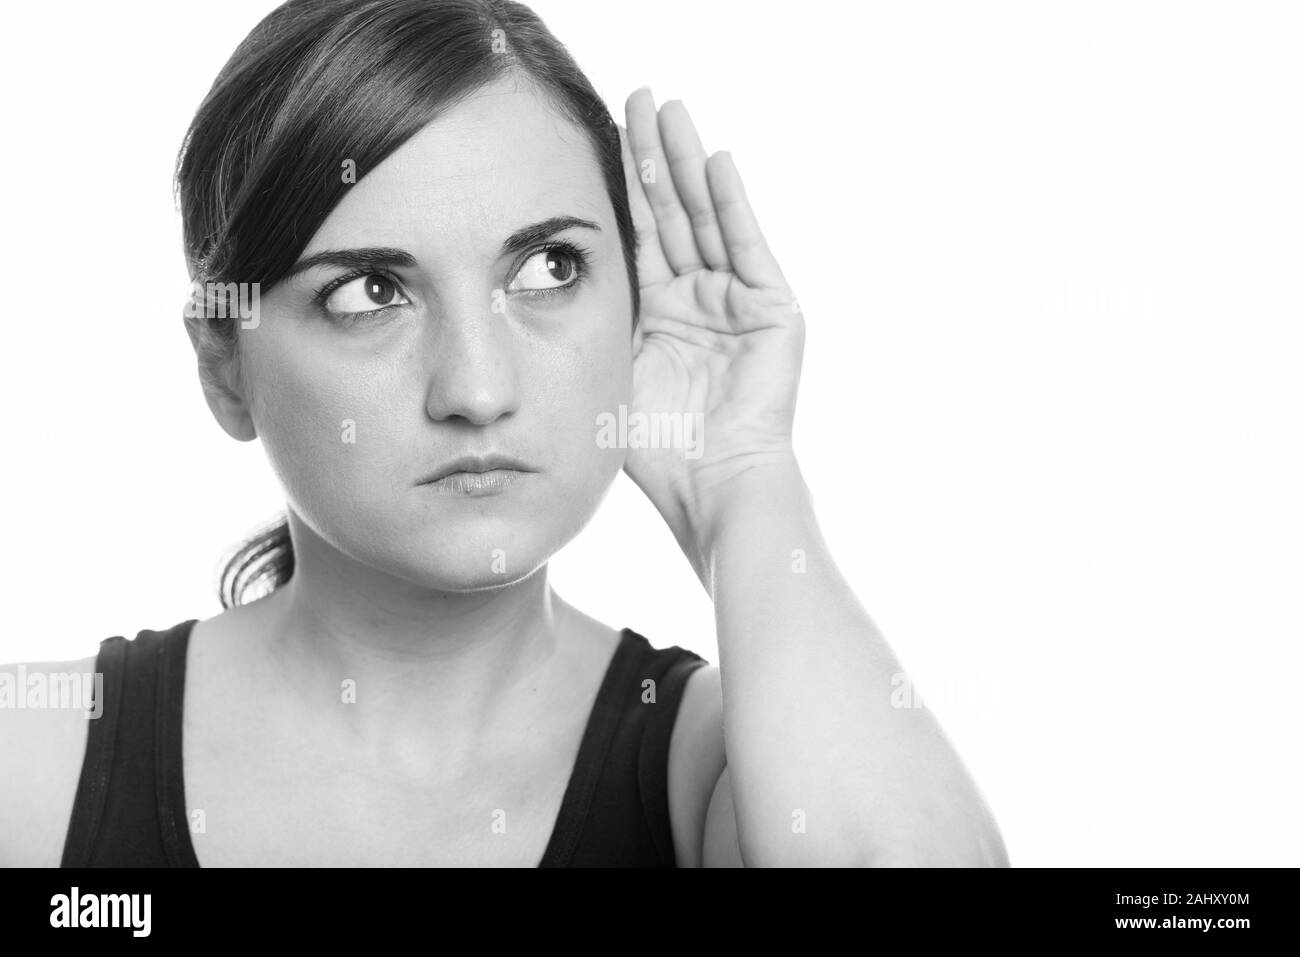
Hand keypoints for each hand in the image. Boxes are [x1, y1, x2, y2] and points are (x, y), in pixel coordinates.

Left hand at [617, 88, 805, 558]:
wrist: (711, 488)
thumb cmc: (657, 450)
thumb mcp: (609, 371)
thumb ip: (592, 322)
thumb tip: (537, 280)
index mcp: (658, 313)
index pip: (638, 234)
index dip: (621, 186)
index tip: (601, 135)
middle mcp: (698, 299)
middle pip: (673, 212)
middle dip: (654, 156)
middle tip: (638, 98)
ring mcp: (737, 302)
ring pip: (707, 218)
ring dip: (689, 164)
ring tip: (671, 111)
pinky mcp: (773, 311)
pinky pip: (748, 246)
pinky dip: (734, 204)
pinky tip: (717, 160)